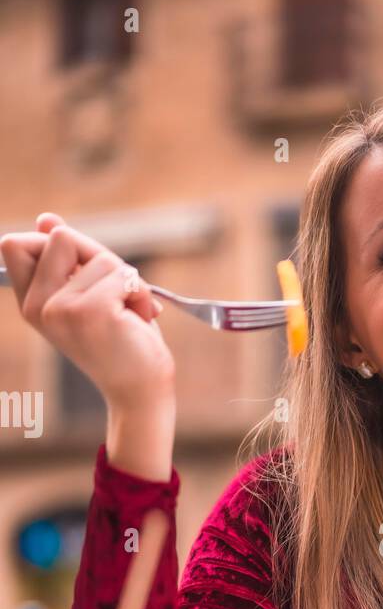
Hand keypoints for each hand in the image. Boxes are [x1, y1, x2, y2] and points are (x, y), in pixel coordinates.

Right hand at [0, 213, 174, 412]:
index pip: (15, 244)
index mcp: (30, 303)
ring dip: (128, 280)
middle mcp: (38, 307)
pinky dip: (141, 293)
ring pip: (101, 256)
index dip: (52, 241)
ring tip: (130, 313)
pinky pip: (124, 274)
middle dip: (99, 255)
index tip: (80, 268)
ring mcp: (61, 309)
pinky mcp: (91, 312)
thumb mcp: (88, 295)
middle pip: (60, 236)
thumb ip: (67, 260)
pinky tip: (140, 319)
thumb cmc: (120, 341)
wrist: (141, 390)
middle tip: (117, 289)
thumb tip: (45, 218)